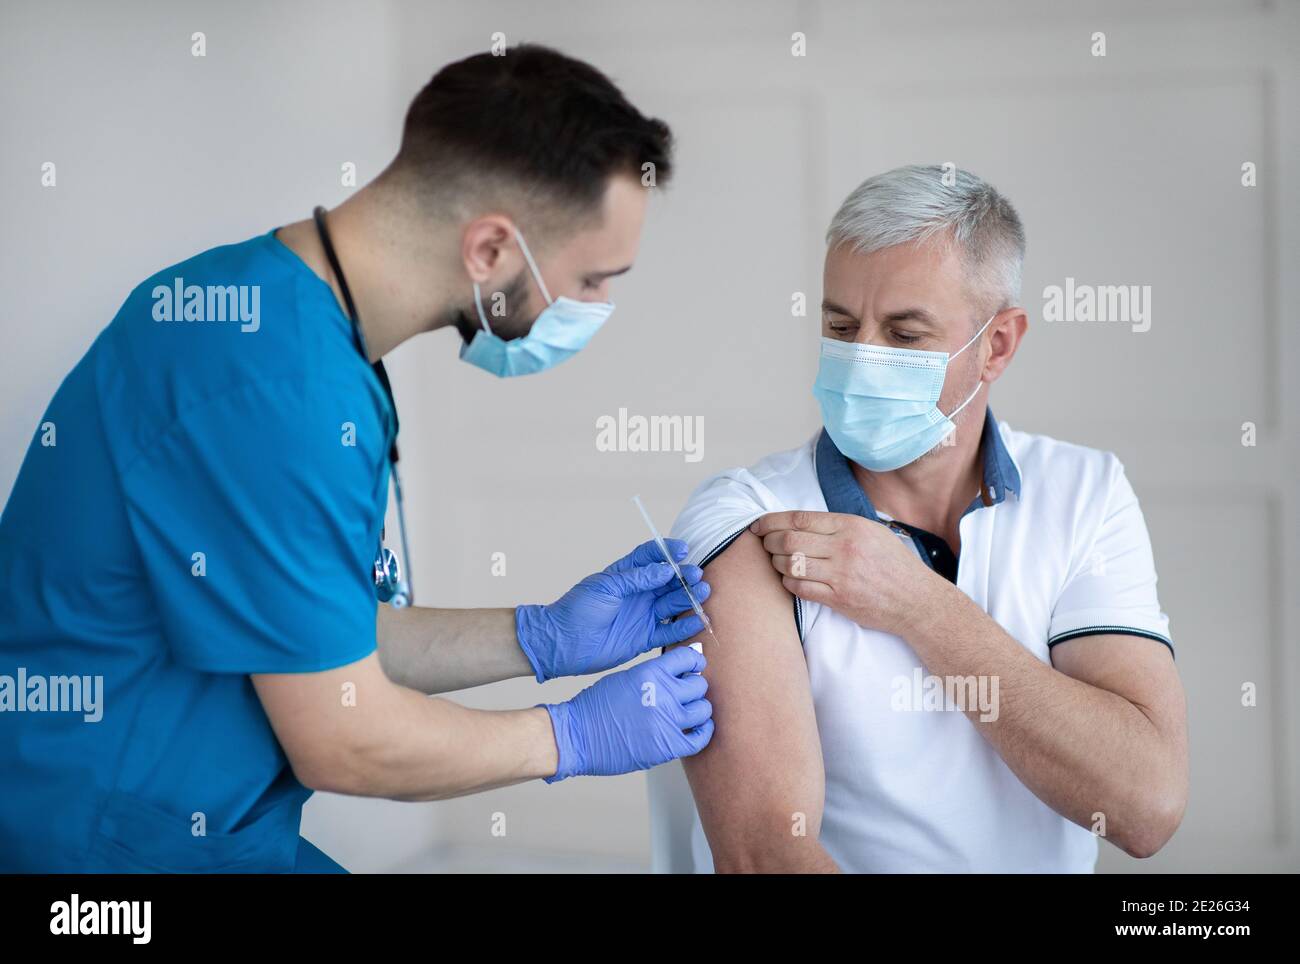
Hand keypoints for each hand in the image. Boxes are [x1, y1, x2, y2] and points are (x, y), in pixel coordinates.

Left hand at [516, 539, 709, 681]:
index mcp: (626, 575)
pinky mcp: (644, 638)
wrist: (563, 643)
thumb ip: (637, 578)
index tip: (683, 549)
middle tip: (696, 575)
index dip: (668, 551)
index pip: (651, 557)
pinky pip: (669, 631)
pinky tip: (697, 620)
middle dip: (684, 577)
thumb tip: (666, 570)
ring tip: (702, 593)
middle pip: (668, 581)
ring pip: (672, 604)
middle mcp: (638, 594)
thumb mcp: (606, 586)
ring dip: (688, 598)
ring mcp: (642, 615)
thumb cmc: (577, 609)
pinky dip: (684, 626)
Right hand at [542, 646, 714, 781]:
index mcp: (650, 673)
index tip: (694, 667)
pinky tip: (697, 729)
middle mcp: (663, 694)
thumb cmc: (595, 708)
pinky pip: (700, 738)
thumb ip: (653, 674)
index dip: (694, 662)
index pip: (689, 658)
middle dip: (694, 688)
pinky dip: (703, 733)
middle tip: (686, 694)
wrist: (578, 737)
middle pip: (699, 685)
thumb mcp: (625, 677)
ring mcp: (667, 721)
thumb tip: (678, 671)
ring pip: (703, 710)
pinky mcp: (668, 746)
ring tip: (689, 712)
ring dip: (698, 710)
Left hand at [750, 510, 941, 634]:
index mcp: (851, 526)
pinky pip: (800, 588)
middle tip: (764, 544)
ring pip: (791, 564)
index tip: (759, 524)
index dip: (772, 520)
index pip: (800, 518)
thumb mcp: (872, 532)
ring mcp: (841, 575)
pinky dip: (788, 582)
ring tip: (776, 561)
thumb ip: (839, 526)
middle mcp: (844, 548)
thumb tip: (801, 522)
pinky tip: (790, 579)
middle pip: (789, 540)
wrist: (915, 599)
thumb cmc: (893, 564)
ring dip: (776, 562)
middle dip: (769, 541)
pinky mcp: (839, 599)